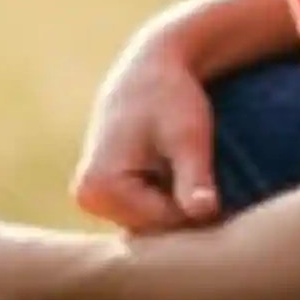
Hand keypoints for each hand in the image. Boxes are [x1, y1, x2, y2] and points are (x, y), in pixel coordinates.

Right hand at [72, 25, 218, 232]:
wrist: (149, 71)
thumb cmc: (171, 98)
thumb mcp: (188, 137)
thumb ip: (193, 178)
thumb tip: (204, 212)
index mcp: (98, 187)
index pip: (165, 221)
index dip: (198, 203)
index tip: (212, 173)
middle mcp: (87, 199)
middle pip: (155, 228)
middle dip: (185, 207)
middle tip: (205, 169)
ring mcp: (93, 200)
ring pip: (154, 224)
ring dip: (178, 204)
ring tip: (187, 165)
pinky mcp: (105, 197)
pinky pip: (147, 213)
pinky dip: (168, 199)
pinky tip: (174, 170)